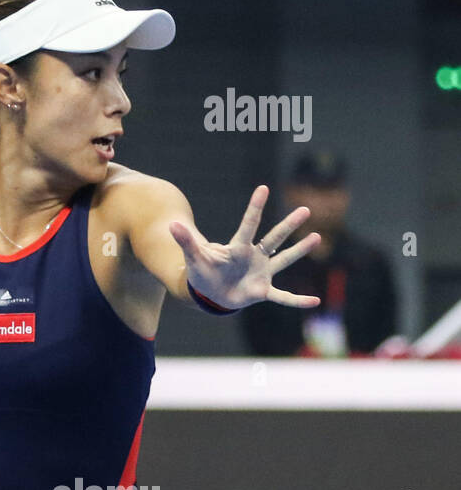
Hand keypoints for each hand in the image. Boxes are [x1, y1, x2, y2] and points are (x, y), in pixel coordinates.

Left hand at [168, 184, 321, 309]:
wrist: (210, 294)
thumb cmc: (204, 272)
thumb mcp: (194, 258)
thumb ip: (186, 241)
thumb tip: (171, 224)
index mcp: (238, 248)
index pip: (248, 225)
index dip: (255, 208)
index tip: (263, 188)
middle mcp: (254, 257)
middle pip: (274, 238)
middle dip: (288, 225)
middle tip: (306, 209)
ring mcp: (261, 273)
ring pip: (284, 260)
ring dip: (299, 250)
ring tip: (317, 237)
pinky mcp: (263, 291)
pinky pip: (283, 297)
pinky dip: (297, 300)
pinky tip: (314, 301)